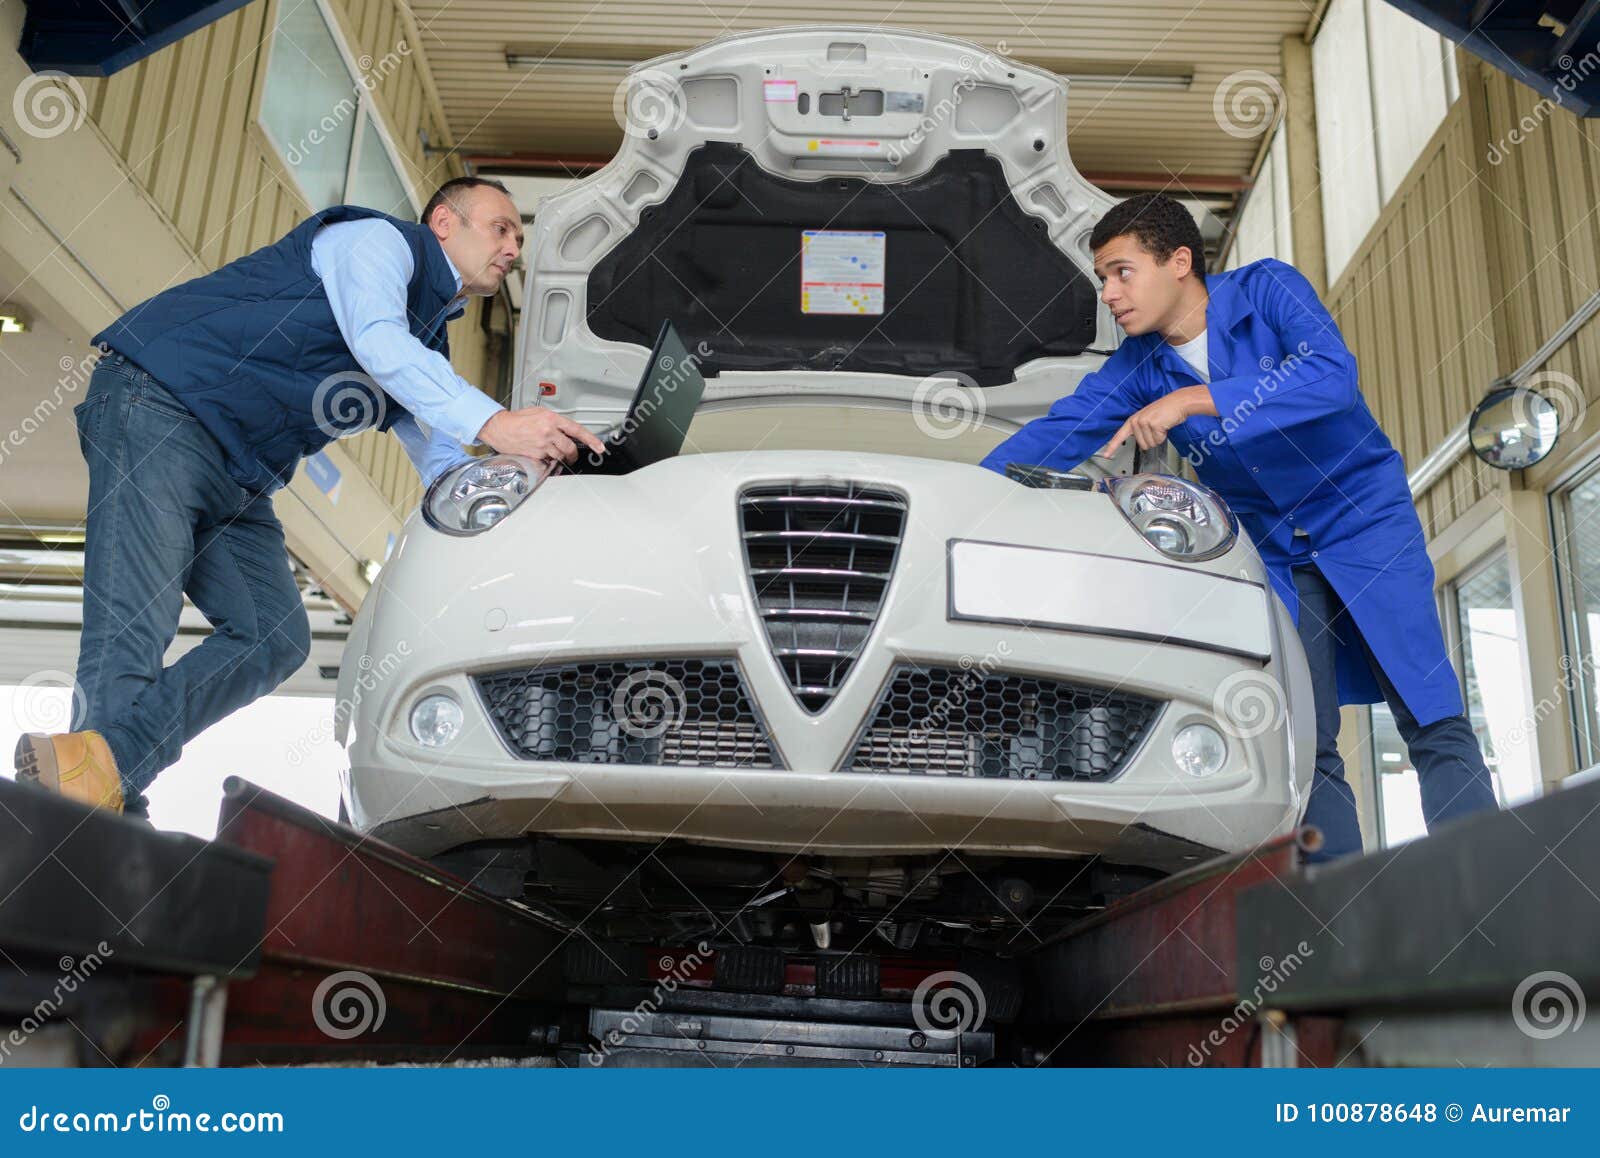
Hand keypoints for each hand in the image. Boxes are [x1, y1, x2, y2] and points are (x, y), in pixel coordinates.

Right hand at [477, 407, 607, 463]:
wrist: (500, 428)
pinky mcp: (535, 455)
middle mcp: (548, 432)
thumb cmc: (517, 419)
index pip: (577, 430)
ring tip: (553, 451)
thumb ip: (554, 421)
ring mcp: (542, 445)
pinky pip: (549, 461)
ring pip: (561, 456)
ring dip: (560, 456)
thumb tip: (566, 429)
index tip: (600, 447)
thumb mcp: (539, 412)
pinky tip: (543, 454)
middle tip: (573, 454)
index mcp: (551, 419)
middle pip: (570, 448)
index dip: (591, 440)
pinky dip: (549, 460)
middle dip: (574, 453)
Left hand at [1097, 385, 1215, 456]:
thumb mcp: (1148, 419)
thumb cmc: (1166, 411)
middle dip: (1152, 439)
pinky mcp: (1153, 425)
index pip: (1120, 435)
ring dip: (1159, 437)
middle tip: (1158, 428)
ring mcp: (1144, 423)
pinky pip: (1158, 440)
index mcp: (1133, 420)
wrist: (1178, 402)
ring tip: (1162, 426)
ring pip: (1150, 444)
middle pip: (1142, 445)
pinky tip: (1165, 425)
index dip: (1112, 447)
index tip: (1106, 456)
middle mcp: (1136, 421)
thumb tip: (1141, 443)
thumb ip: (1140, 429)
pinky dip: (1164, 435)